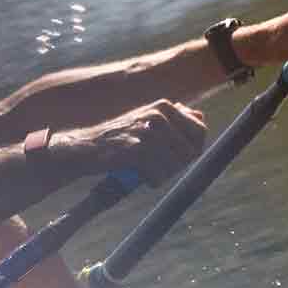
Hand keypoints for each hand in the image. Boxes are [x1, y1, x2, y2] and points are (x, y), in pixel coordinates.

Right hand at [66, 100, 208, 183]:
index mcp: (165, 106)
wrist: (86, 148)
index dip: (193, 150)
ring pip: (175, 165)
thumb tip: (201, 117)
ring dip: (162, 174)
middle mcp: (158, 115)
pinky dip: (152, 180)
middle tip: (158, 167)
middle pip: (190, 151)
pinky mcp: (136, 150)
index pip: (200, 131)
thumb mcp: (148, 120)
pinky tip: (140, 176)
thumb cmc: (120, 138)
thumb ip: (175, 118)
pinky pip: (159, 175)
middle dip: (178, 165)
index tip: (177, 158)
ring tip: (146, 170)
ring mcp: (148, 132)